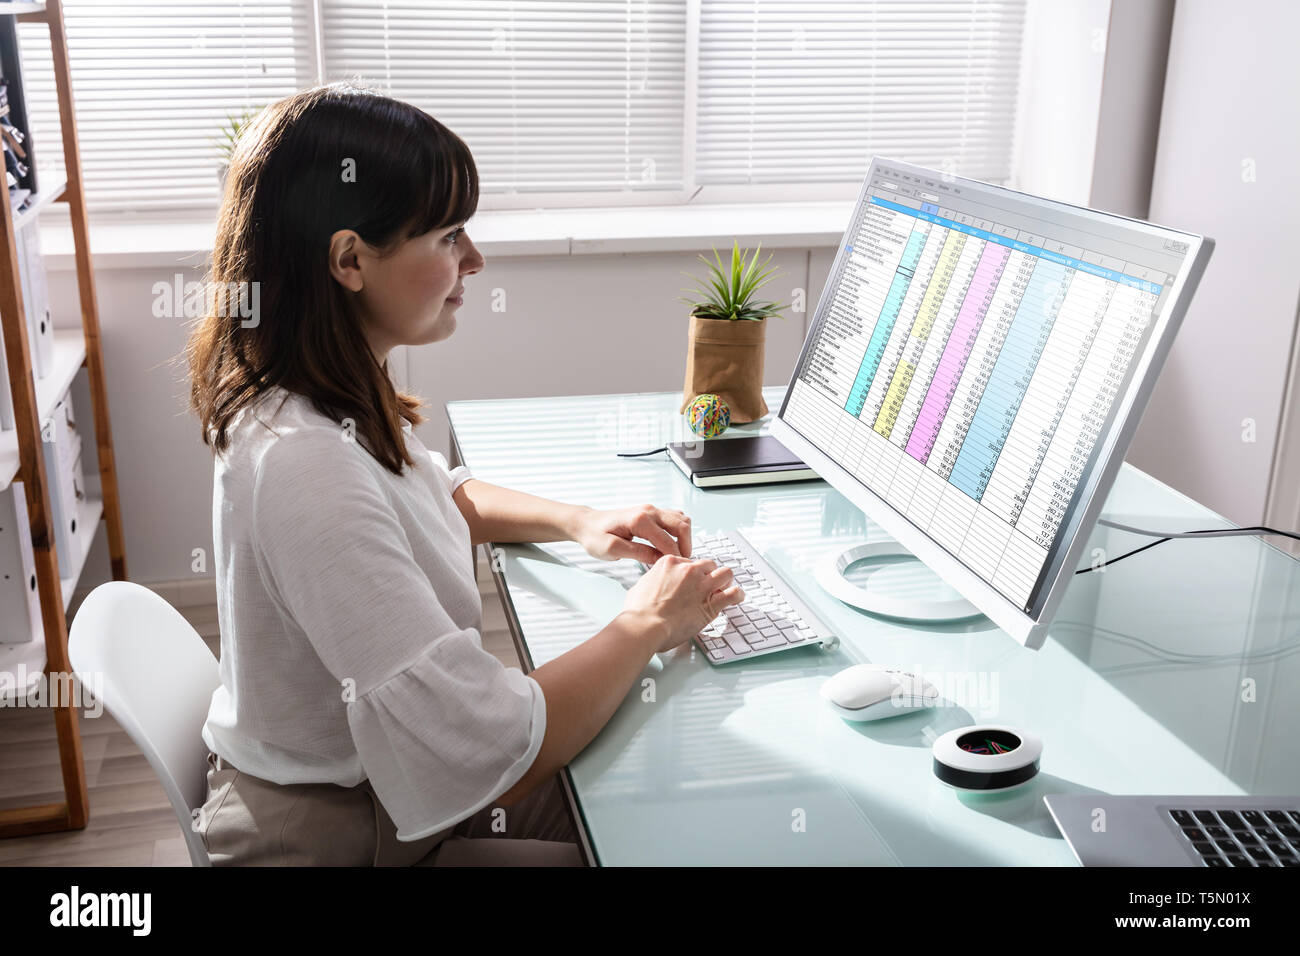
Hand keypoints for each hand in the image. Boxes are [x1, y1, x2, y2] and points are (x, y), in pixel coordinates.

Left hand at [572, 504, 692, 564]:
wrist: (586, 523)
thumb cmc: (594, 536)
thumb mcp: (612, 550)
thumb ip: (637, 553)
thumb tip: (659, 559)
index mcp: (638, 520)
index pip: (667, 541)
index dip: (675, 557)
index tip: (676, 571)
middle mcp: (648, 511)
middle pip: (682, 525)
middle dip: (686, 546)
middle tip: (682, 563)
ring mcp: (651, 510)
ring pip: (681, 519)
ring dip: (685, 537)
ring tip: (678, 555)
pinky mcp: (651, 512)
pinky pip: (674, 518)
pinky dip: (679, 531)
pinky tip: (673, 544)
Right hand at [620, 554, 743, 653]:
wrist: (645, 625)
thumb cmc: (639, 610)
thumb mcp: (641, 585)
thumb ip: (652, 580)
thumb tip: (653, 583)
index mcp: (671, 563)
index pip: (689, 561)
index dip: (692, 572)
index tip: (692, 580)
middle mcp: (689, 570)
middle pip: (709, 564)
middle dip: (710, 574)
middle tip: (709, 584)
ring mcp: (702, 585)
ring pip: (725, 573)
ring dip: (726, 580)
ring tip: (726, 587)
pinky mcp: (711, 603)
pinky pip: (733, 594)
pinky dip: (737, 595)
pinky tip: (737, 597)